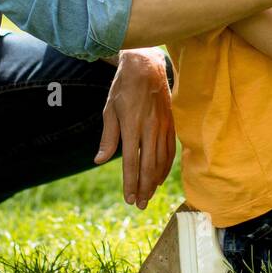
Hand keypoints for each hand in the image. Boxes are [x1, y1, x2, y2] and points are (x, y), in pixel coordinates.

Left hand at [94, 49, 175, 209]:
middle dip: (143, 189)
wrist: (146, 66)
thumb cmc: (123, 88)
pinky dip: (165, 167)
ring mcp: (163, 127)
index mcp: (131, 126)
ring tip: (148, 195)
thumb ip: (108, 137)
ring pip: (161, 161)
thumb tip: (100, 161)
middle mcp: (150, 128)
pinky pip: (170, 151)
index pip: (131, 162)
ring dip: (154, 181)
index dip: (130, 183)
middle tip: (139, 205)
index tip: (128, 199)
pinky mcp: (171, 124)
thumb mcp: (109, 110)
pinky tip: (159, 177)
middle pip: (148, 167)